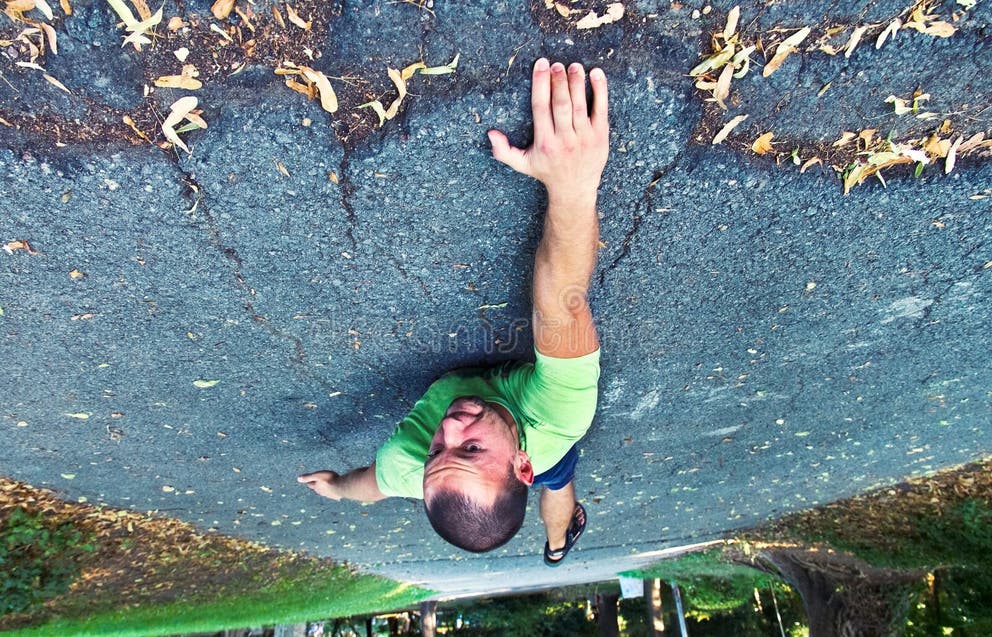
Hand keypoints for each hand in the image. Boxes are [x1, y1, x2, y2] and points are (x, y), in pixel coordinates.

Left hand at [297, 470, 342, 499]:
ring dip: (324, 490)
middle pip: (317, 489)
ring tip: (326, 487)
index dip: (310, 481)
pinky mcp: (336, 496)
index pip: (311, 484)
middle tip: (317, 483)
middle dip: (317, 486)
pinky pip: (333, 494)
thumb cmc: (329, 479)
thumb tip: (298, 479)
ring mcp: (329, 495)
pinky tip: (334, 490)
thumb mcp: (317, 475)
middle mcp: (321, 492)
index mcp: (316, 487)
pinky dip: (332, 492)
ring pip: (324, 492)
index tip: (309, 480)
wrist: (341, 487)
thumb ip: (308, 477)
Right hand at [488, 59, 608, 206]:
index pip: (540, 107)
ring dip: (576, 82)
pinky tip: (595, 73)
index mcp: (544, 142)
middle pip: (561, 103)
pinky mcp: (601, 136)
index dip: (540, 83)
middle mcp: (564, 139)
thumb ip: (504, 151)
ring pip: (579, 104)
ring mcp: (584, 137)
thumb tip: (491, 133)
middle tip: (557, 64)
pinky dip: (600, 90)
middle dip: (558, 81)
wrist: (575, 189)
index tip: (541, 65)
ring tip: (573, 66)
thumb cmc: (547, 172)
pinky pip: (601, 109)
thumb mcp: (522, 164)